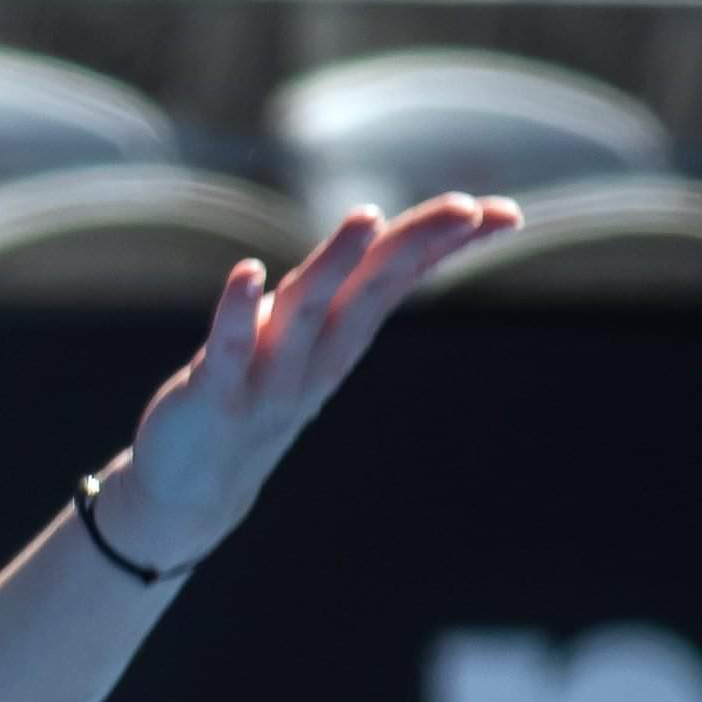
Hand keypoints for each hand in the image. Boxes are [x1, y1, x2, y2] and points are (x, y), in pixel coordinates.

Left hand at [107, 195, 519, 565]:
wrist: (194, 493)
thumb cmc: (258, 396)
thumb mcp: (312, 344)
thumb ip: (345, 294)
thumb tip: (389, 237)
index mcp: (342, 338)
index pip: (403, 280)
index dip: (450, 245)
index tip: (507, 212)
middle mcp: (316, 359)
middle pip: (371, 291)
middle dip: (414, 246)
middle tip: (464, 208)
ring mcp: (266, 379)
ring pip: (307, 314)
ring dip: (337, 265)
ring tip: (367, 218)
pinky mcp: (212, 395)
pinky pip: (227, 350)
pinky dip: (236, 312)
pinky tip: (246, 270)